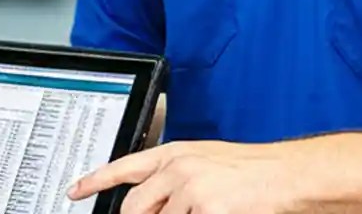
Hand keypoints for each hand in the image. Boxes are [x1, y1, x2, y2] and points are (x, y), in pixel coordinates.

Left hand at [67, 140, 308, 213]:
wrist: (285, 175)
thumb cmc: (252, 171)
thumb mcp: (205, 162)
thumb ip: (174, 177)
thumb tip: (153, 200)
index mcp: (175, 153)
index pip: (123, 167)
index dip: (95, 181)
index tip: (75, 191)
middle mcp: (177, 169)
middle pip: (135, 207)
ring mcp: (190, 191)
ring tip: (206, 209)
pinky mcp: (206, 211)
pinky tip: (214, 213)